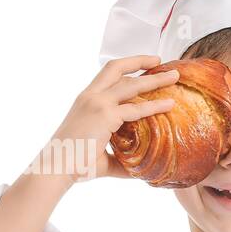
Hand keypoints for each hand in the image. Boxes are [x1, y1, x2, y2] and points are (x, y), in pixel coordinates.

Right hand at [34, 55, 177, 181]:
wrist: (56, 167)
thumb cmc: (74, 165)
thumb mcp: (101, 157)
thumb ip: (121, 161)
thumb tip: (139, 171)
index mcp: (86, 101)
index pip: (107, 77)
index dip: (126, 69)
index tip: (143, 66)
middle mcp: (90, 97)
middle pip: (116, 68)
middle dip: (139, 61)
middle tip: (159, 60)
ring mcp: (97, 103)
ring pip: (131, 84)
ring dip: (154, 79)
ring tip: (174, 76)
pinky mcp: (105, 115)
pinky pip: (136, 108)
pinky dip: (155, 105)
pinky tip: (170, 104)